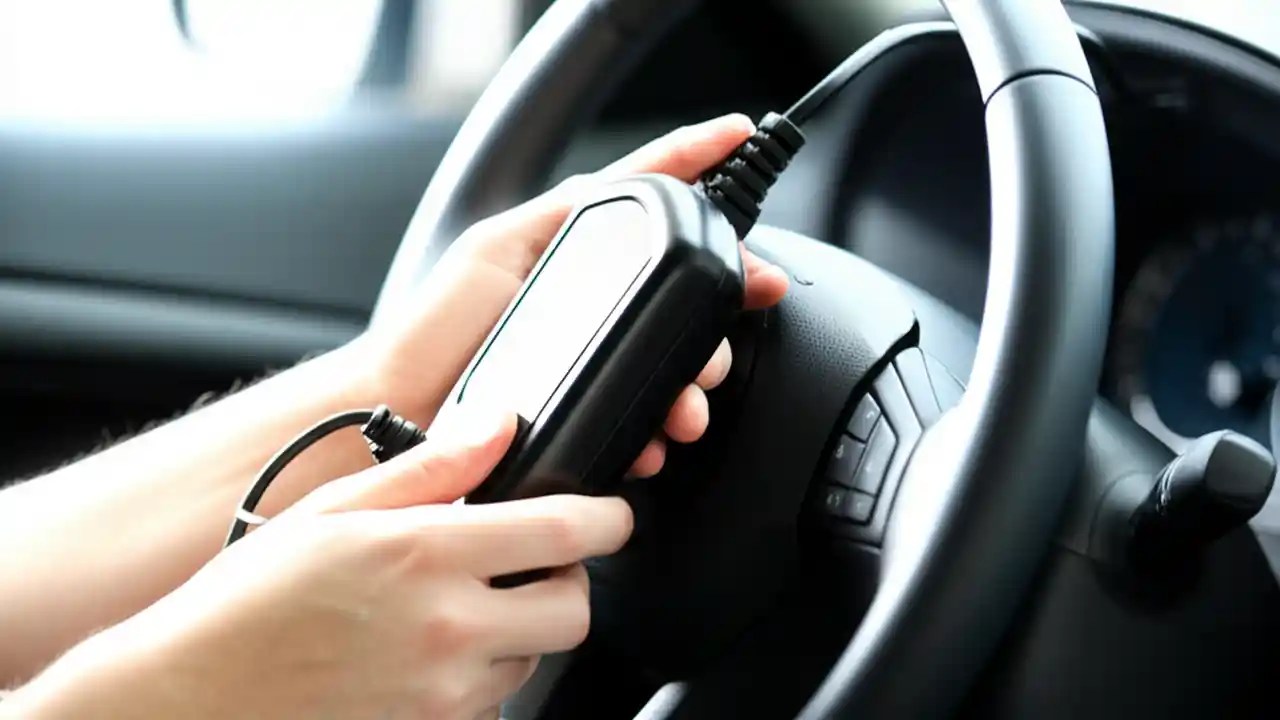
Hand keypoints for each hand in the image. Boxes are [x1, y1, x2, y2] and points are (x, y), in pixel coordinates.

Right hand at [7, 412, 624, 719]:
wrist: (192, 698)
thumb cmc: (248, 602)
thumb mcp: (334, 511)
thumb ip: (431, 468)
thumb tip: (501, 425)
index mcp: (425, 555)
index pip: (563, 531)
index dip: (608, 517)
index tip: (614, 513)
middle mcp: (447, 630)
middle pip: (574, 606)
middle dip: (568, 579)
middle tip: (532, 564)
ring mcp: (442, 695)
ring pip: (536, 658)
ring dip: (522, 631)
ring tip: (461, 611)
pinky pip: (494, 705)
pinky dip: (482, 679)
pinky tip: (432, 658)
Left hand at [356, 114, 789, 476]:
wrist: (400, 414)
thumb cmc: (435, 332)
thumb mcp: (500, 247)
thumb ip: (563, 212)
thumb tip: (633, 180)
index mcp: (575, 256)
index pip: (652, 207)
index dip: (700, 171)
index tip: (743, 141)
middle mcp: (592, 308)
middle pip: (682, 302)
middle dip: (716, 324)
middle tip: (717, 345)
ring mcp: (592, 364)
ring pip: (673, 369)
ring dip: (693, 389)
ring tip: (685, 409)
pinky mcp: (586, 417)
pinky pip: (640, 423)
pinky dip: (656, 433)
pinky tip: (652, 442)